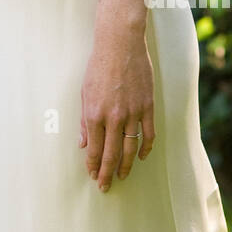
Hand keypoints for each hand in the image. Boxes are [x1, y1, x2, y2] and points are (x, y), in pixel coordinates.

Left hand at [79, 26, 154, 190]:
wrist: (120, 44)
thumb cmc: (98, 65)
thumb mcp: (84, 92)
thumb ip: (84, 120)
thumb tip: (82, 142)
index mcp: (94, 114)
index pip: (94, 149)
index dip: (93, 165)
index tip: (92, 175)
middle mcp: (114, 117)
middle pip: (111, 154)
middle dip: (107, 173)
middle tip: (106, 186)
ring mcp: (133, 113)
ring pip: (130, 148)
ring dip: (125, 165)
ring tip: (122, 176)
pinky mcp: (147, 106)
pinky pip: (148, 134)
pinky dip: (146, 148)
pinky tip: (141, 156)